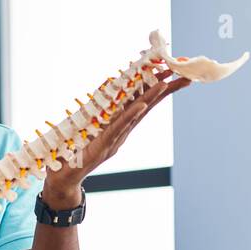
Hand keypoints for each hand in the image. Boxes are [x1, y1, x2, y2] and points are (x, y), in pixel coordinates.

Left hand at [39, 69, 191, 206]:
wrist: (65, 178)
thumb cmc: (75, 151)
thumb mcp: (90, 127)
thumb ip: (101, 113)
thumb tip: (107, 93)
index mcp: (120, 124)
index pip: (143, 102)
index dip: (158, 87)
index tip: (174, 71)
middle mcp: (122, 131)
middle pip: (147, 105)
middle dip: (165, 90)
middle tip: (185, 75)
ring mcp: (115, 138)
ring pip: (136, 115)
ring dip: (152, 98)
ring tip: (166, 83)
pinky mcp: (104, 144)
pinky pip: (119, 127)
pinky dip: (130, 115)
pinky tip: (142, 105)